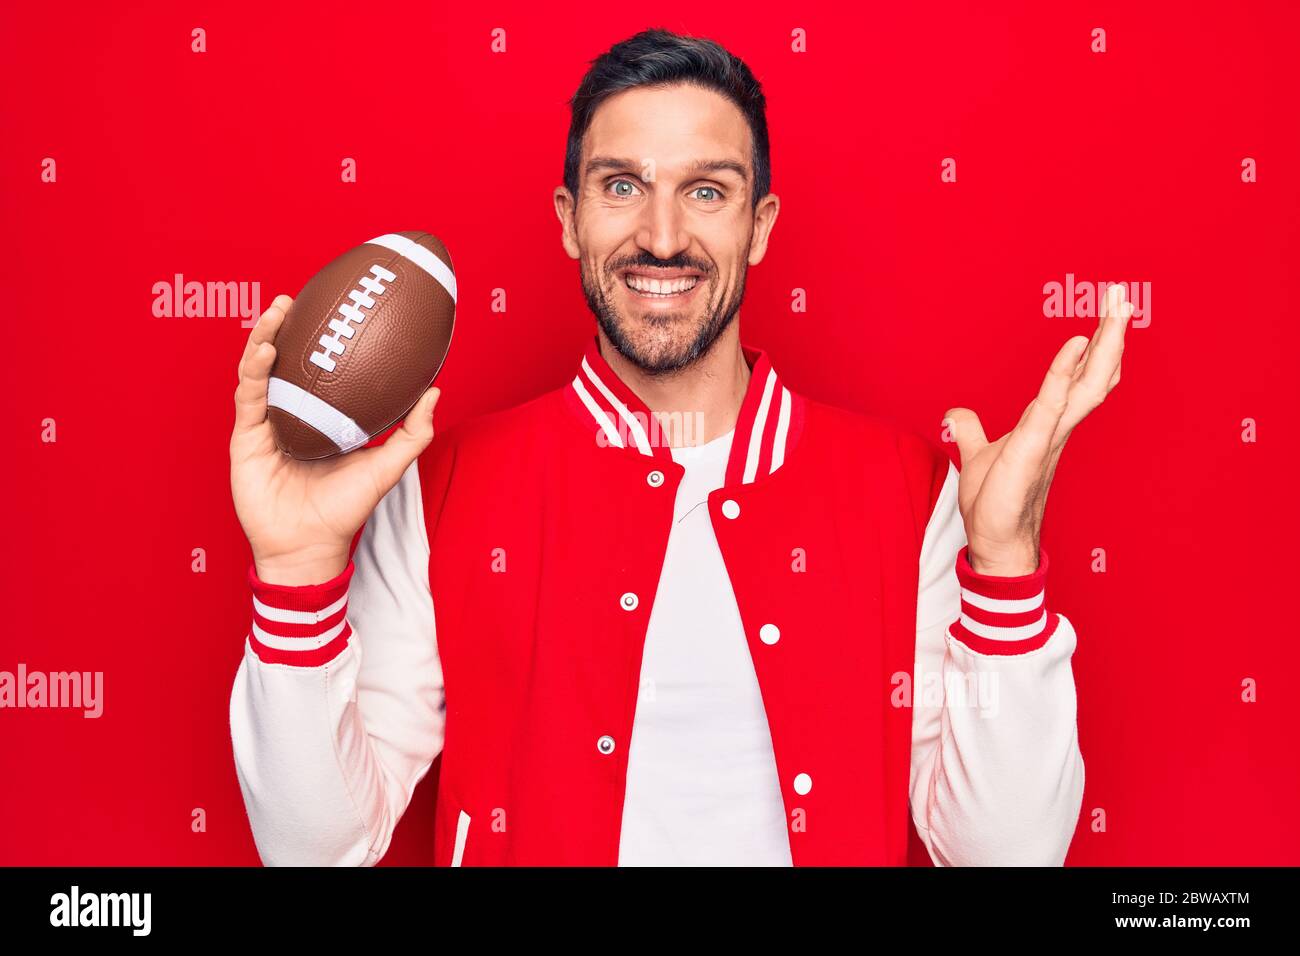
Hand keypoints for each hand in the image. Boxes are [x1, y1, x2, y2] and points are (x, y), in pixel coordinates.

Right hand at [230, 295, 441, 584]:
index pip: (319, 371)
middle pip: (285, 363)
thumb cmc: (346, 509)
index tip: (336, 307)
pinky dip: (255, 370)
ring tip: (278, 309)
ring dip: (265, 337)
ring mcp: (266, 423)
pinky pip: (248, 396)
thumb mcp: (387, 466)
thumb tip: (436, 390)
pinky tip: (266, 350)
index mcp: (320, 416)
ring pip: (261, 371)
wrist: (310, 546)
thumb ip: (413, 432)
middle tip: (298, 297)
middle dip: (287, 327)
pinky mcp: (246, 438)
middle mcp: (292, 414)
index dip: (322, 340)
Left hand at [943, 283, 1131, 575]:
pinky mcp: (1032, 448)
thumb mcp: (978, 455)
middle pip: (1095, 374)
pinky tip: (1075, 344)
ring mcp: (1049, 437)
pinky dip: (1062, 373)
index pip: (1080, 379)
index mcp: (1049, 424)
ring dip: (1104, 344)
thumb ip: (972, 431)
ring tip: (1117, 308)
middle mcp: (1058, 427)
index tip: (1108, 315)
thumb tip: (956, 414)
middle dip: (1111, 335)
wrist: (995, 543)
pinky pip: (1051, 404)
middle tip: (1123, 296)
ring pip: (1087, 384)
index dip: (1095, 348)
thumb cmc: (994, 503)